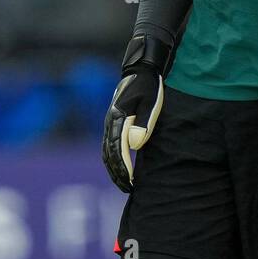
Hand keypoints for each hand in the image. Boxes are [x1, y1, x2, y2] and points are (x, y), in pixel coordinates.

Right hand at [101, 34, 171, 192]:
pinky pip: (108, 146)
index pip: (117, 149)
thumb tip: (135, 145)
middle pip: (108, 154)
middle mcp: (110, 121)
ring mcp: (110, 122)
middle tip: (128, 189)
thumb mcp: (151, 102)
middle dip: (117, 173)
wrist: (140, 69)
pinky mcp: (113, 122)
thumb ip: (145, 123)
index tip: (130, 182)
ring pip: (106, 152)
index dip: (123, 168)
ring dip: (113, 169)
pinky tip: (121, 169)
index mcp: (118, 117)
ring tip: (124, 184)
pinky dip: (112, 160)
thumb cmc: (149, 86)